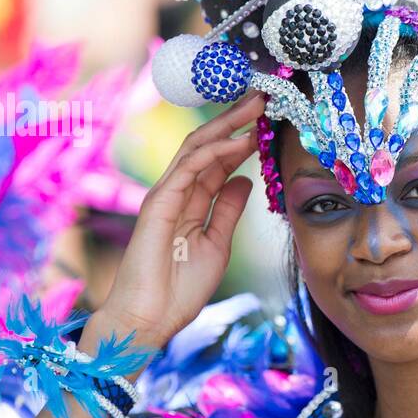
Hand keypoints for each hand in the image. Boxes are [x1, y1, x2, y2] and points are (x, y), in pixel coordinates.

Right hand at [91, 93, 265, 352]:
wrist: (148, 320)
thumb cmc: (178, 290)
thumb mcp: (218, 245)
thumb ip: (227, 211)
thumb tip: (245, 179)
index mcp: (191, 203)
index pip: (218, 160)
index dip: (243, 138)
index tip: (270, 121)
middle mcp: (177, 193)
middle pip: (207, 145)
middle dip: (235, 119)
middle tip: (264, 97)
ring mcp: (165, 195)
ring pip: (197, 148)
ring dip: (228, 125)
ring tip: (256, 107)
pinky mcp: (159, 204)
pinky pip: (190, 168)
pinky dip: (216, 151)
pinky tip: (240, 140)